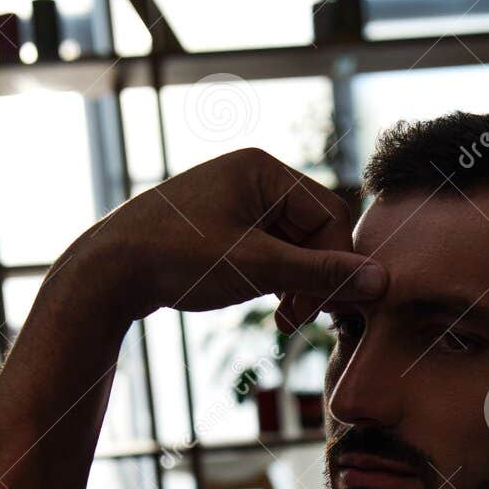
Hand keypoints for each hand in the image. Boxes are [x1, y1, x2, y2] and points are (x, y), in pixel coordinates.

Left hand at [54, 146, 385, 329]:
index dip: (339, 262)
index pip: (329, 215)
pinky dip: (277, 282)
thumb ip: (322, 273)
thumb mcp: (257, 267)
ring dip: (298, 284)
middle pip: (314, 230)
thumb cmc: (177, 258)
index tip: (332, 308)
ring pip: (294, 246)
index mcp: (262, 169)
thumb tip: (382, 281)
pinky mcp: (223, 227)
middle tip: (304, 318)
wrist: (107, 271)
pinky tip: (271, 309)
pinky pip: (270, 252)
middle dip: (316, 276)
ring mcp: (236, 202)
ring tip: (285, 319)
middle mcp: (252, 177)